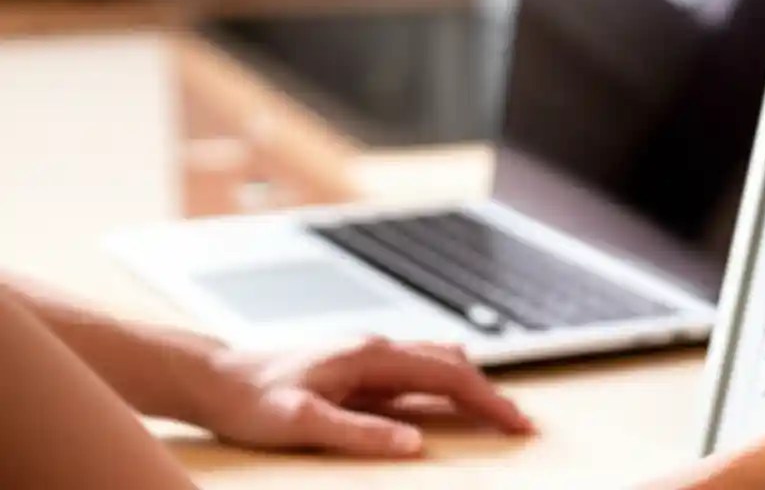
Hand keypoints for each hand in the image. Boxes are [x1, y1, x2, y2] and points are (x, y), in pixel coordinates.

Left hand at [192, 337, 534, 457]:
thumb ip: (360, 433)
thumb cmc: (251, 399)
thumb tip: (416, 443)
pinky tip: (451, 395)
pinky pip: (417, 372)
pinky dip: (448, 385)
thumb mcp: (301, 423)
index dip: (488, 400)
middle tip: (522, 425)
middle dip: (491, 395)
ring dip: (472, 387)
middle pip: (452, 367)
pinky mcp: (360, 367)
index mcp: (372, 355)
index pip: (449, 375)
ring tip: (499, 412)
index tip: (518, 424)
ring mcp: (369, 355)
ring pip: (438, 365)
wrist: (214, 376)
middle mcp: (377, 348)